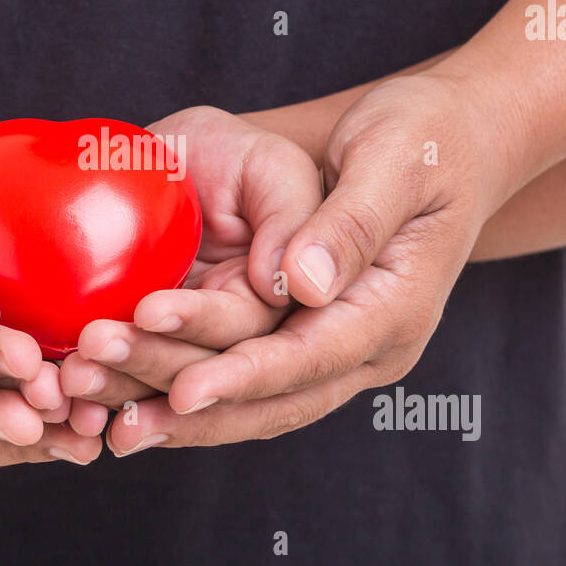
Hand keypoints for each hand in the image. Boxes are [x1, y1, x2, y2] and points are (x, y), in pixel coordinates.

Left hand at [104, 73, 506, 454]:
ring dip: (186, 419)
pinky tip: (136, 405)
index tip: (182, 391)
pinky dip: (194, 397)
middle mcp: (371, 346)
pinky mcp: (313, 340)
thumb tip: (304, 285)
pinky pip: (251, 383)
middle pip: (277, 399)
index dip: (245, 377)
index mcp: (394, 307)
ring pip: (259, 405)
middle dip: (196, 412)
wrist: (454, 140)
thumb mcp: (396, 160)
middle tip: (119, 422)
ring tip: (112, 428)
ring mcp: (344, 350)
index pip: (311, 357)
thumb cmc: (426, 137)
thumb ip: (352, 222)